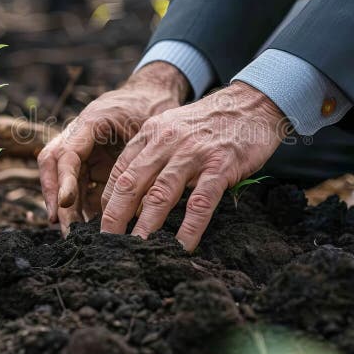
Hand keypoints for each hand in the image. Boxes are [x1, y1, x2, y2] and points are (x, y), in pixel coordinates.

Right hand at [38, 62, 188, 234]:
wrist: (154, 92)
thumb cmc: (154, 105)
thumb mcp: (151, 126)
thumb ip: (141, 156)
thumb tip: (142, 199)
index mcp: (91, 121)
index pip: (67, 153)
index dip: (65, 179)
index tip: (67, 203)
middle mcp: (79, 135)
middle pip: (53, 166)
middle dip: (55, 197)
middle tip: (66, 228)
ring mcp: (83, 149)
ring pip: (62, 179)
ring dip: (67, 206)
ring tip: (76, 235)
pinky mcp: (91, 162)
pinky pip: (80, 185)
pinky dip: (81, 206)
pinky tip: (90, 227)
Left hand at [100, 81, 287, 250]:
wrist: (251, 103)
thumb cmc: (209, 123)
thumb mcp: (172, 129)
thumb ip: (152, 156)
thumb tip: (135, 199)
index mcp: (151, 134)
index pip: (120, 171)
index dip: (107, 201)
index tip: (101, 226)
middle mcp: (167, 142)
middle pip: (132, 184)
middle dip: (115, 217)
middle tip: (106, 244)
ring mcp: (193, 154)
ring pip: (161, 194)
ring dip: (146, 226)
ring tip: (137, 249)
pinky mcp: (221, 166)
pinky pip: (200, 201)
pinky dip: (190, 227)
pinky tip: (182, 246)